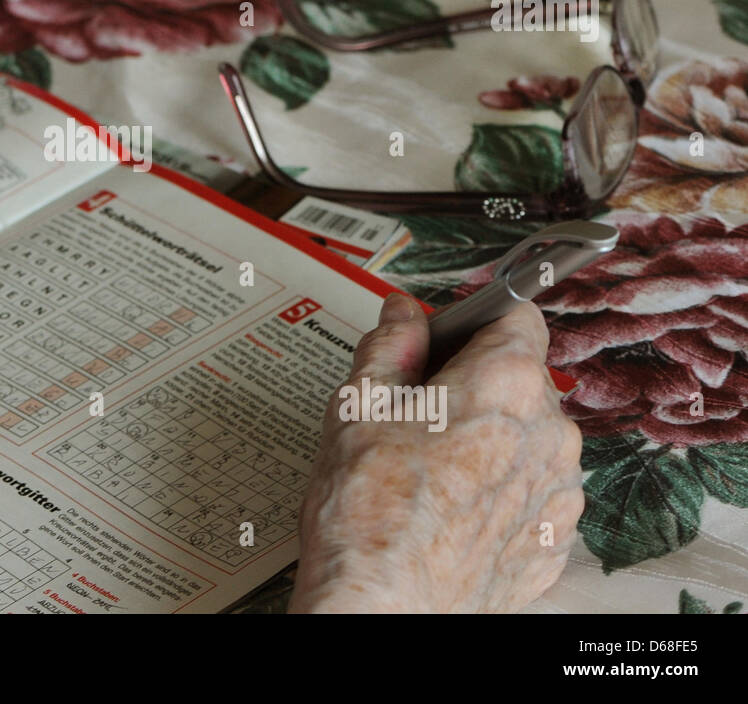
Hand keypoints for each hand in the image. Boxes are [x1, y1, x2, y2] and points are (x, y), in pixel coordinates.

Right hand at [291, 294, 582, 612]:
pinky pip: (533, 491)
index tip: (447, 335)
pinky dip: (501, 489)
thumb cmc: (368, 509)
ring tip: (431, 466)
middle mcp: (549, 432)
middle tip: (420, 409)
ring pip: (530, 437)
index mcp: (506, 382)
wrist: (383, 603)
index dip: (474, 319)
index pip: (516, 315)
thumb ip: (390, 343)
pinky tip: (451, 503)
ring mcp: (559, 490)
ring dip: (492, 437)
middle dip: (476, 382)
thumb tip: (403, 315)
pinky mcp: (556, 538)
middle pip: (522, 378)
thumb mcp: (359, 402)